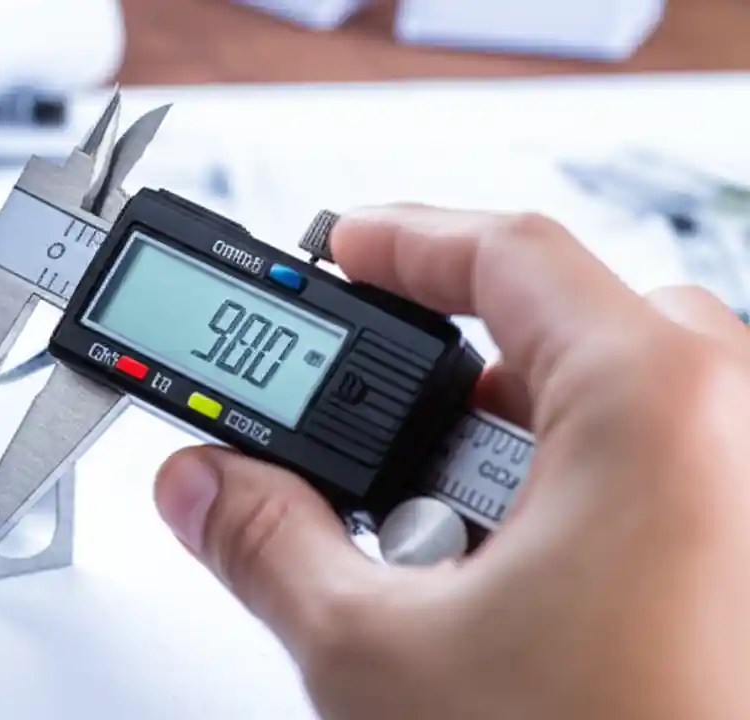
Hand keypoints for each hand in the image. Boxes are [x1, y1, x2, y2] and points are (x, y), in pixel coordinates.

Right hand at [155, 206, 749, 718]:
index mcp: (659, 405)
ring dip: (510, 466)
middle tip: (371, 460)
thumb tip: (205, 486)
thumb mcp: (384, 658)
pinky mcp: (749, 545)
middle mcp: (739, 425)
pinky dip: (579, 507)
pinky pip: (667, 473)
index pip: (501, 251)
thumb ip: (267, 544)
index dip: (396, 241)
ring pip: (612, 412)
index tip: (339, 251)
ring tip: (454, 573)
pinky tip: (527, 603)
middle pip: (558, 335)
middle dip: (447, 395)